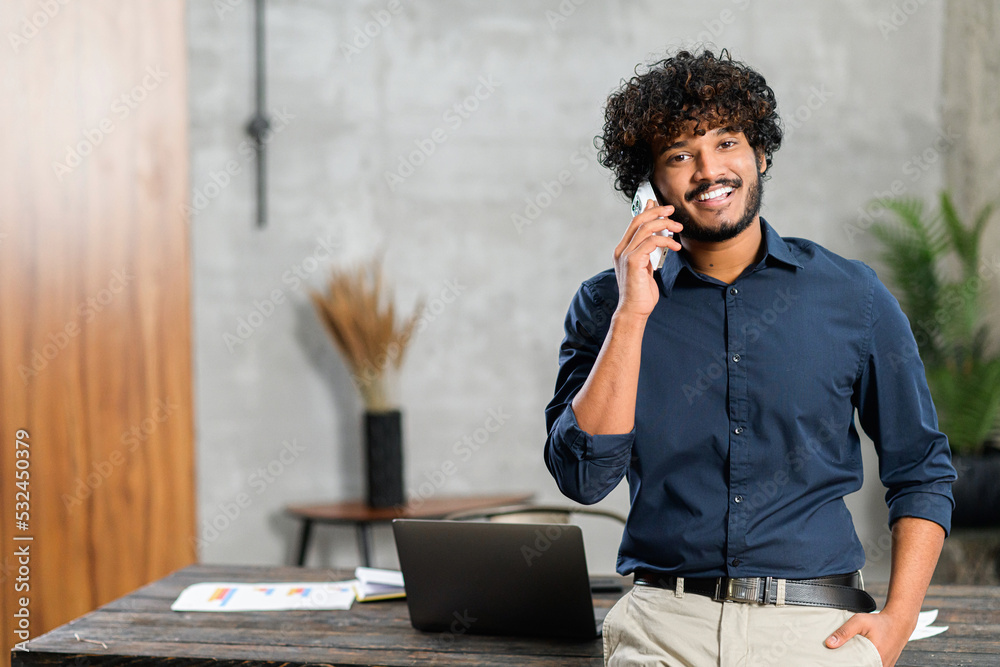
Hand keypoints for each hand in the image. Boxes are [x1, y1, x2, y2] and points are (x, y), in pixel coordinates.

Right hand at [612, 199, 681, 318]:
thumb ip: (648, 252)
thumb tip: (655, 238)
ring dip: (665, 225)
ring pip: (645, 228)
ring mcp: (626, 255)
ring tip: (678, 229)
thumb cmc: (641, 293)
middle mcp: (622, 250)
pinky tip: (675, 246)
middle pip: (638, 220)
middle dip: (656, 212)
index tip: (660, 205)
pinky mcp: (633, 261)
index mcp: (623, 250)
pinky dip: (665, 240)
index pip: (634, 223)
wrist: (634, 310)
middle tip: (672, 210)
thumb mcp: (645, 267)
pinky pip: (651, 242)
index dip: (647, 211)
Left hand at [825, 609, 914, 666]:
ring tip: (850, 654)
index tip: (835, 659)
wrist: (899, 622)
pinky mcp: (886, 666)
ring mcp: (884, 666)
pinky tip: (859, 655)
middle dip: (850, 662)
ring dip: (857, 662)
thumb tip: (829, 643)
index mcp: (875, 656)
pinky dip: (864, 662)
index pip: (855, 666)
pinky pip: (872, 666)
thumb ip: (844, 632)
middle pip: (860, 666)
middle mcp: (881, 664)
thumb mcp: (859, 621)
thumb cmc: (880, 622)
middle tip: (841, 655)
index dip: (845, 663)